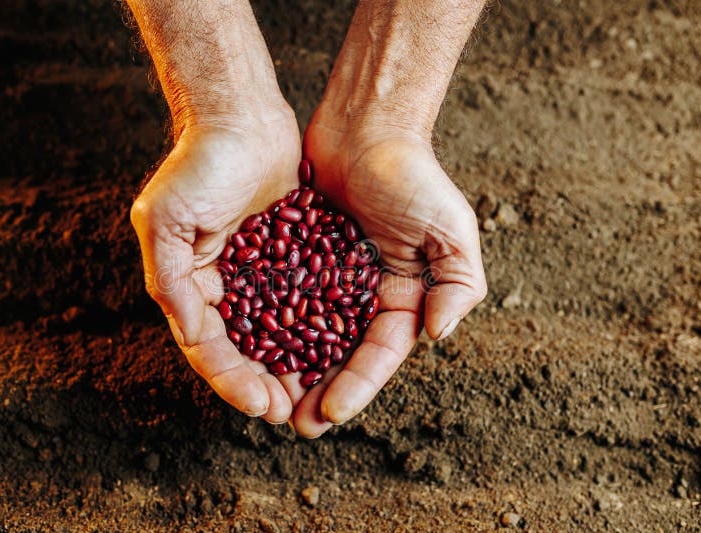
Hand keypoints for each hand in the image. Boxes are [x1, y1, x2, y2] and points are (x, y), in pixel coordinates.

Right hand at [130, 113, 302, 422]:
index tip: (261, 404)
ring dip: (292, 366)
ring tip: (314, 395)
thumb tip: (190, 334)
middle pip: (244, 349)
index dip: (231, 380)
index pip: (208, 347)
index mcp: (191, 284)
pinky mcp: (293, 255)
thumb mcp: (165, 218)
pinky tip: (335, 351)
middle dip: (264, 383)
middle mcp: (225, 285)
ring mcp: (260, 273)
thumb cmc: (199, 164)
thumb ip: (170, 278)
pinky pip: (305, 300)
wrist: (241, 116)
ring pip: (277, 332)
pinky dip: (316, 328)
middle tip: (290, 412)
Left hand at [292, 118, 487, 436]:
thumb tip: (436, 335)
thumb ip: (457, 283)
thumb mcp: (451, 228)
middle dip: (319, 391)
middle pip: (339, 355)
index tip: (329, 412)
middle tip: (294, 424)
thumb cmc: (412, 175)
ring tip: (265, 400)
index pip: (379, 353)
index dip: (357, 385)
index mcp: (402, 296)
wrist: (366, 126)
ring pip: (304, 336)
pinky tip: (243, 350)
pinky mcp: (295, 258)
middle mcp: (363, 295)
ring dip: (287, 370)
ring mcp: (327, 279)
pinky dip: (263, 326)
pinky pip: (276, 298)